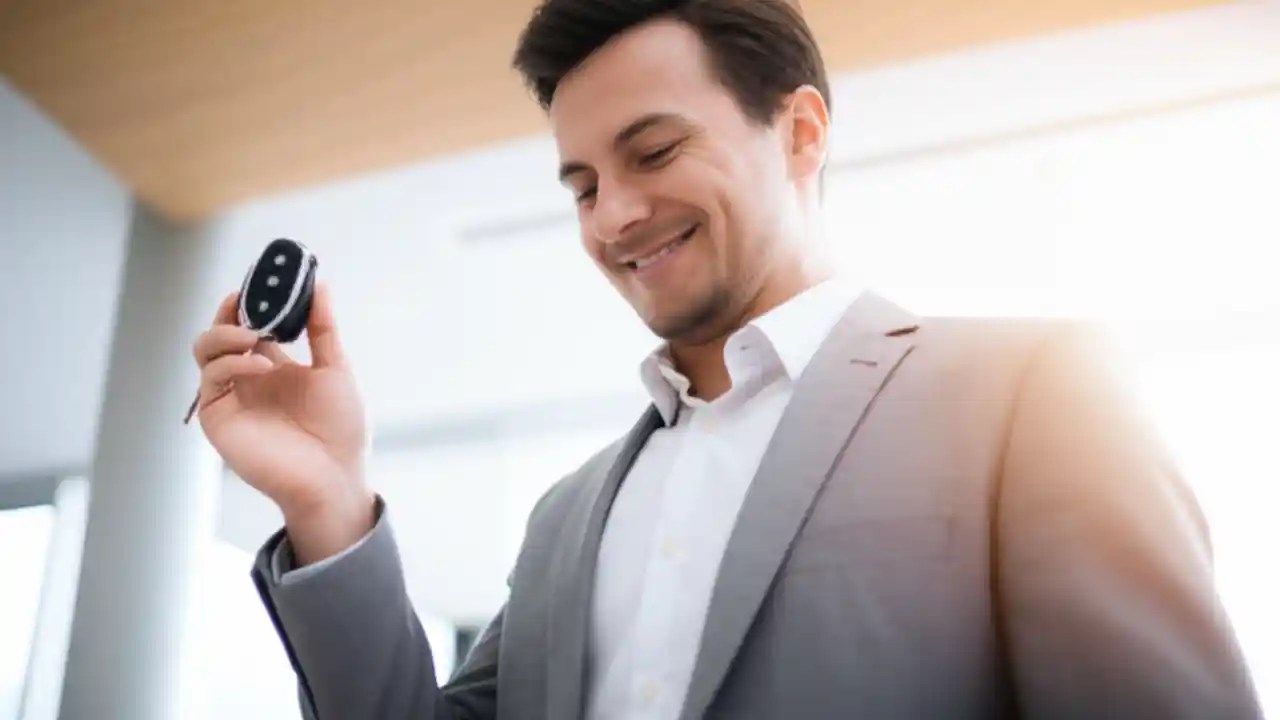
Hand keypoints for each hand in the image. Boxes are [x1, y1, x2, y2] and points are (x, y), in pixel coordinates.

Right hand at [192, 284, 373, 563]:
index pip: (251, 322)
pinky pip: (211, 378)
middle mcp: (248, 377)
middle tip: (249, 297)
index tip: (268, 278)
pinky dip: (232, 363)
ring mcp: (231, 396)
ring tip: (256, 335)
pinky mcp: (219, 417)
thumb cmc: (339, 430)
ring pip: (205, 349)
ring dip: (225, 333)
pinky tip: (262, 366)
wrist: (334, 477)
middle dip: (231, 309)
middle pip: (221, 330)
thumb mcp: (335, 369)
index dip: (253, 300)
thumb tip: (319, 285)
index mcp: (274, 365)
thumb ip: (322, 329)